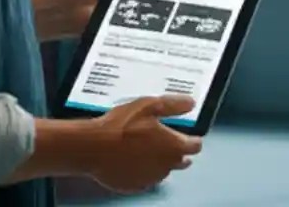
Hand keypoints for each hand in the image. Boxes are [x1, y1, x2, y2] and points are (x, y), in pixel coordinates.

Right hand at [88, 95, 203, 193]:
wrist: (93, 147)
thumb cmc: (120, 126)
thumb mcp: (149, 105)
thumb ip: (173, 105)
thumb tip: (190, 103)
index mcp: (173, 147)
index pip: (195, 146)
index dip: (193, 138)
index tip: (189, 134)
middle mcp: (166, 166)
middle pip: (181, 160)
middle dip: (177, 151)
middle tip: (164, 138)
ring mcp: (151, 178)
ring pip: (163, 169)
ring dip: (158, 160)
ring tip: (142, 146)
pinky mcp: (135, 186)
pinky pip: (145, 178)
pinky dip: (142, 169)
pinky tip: (131, 158)